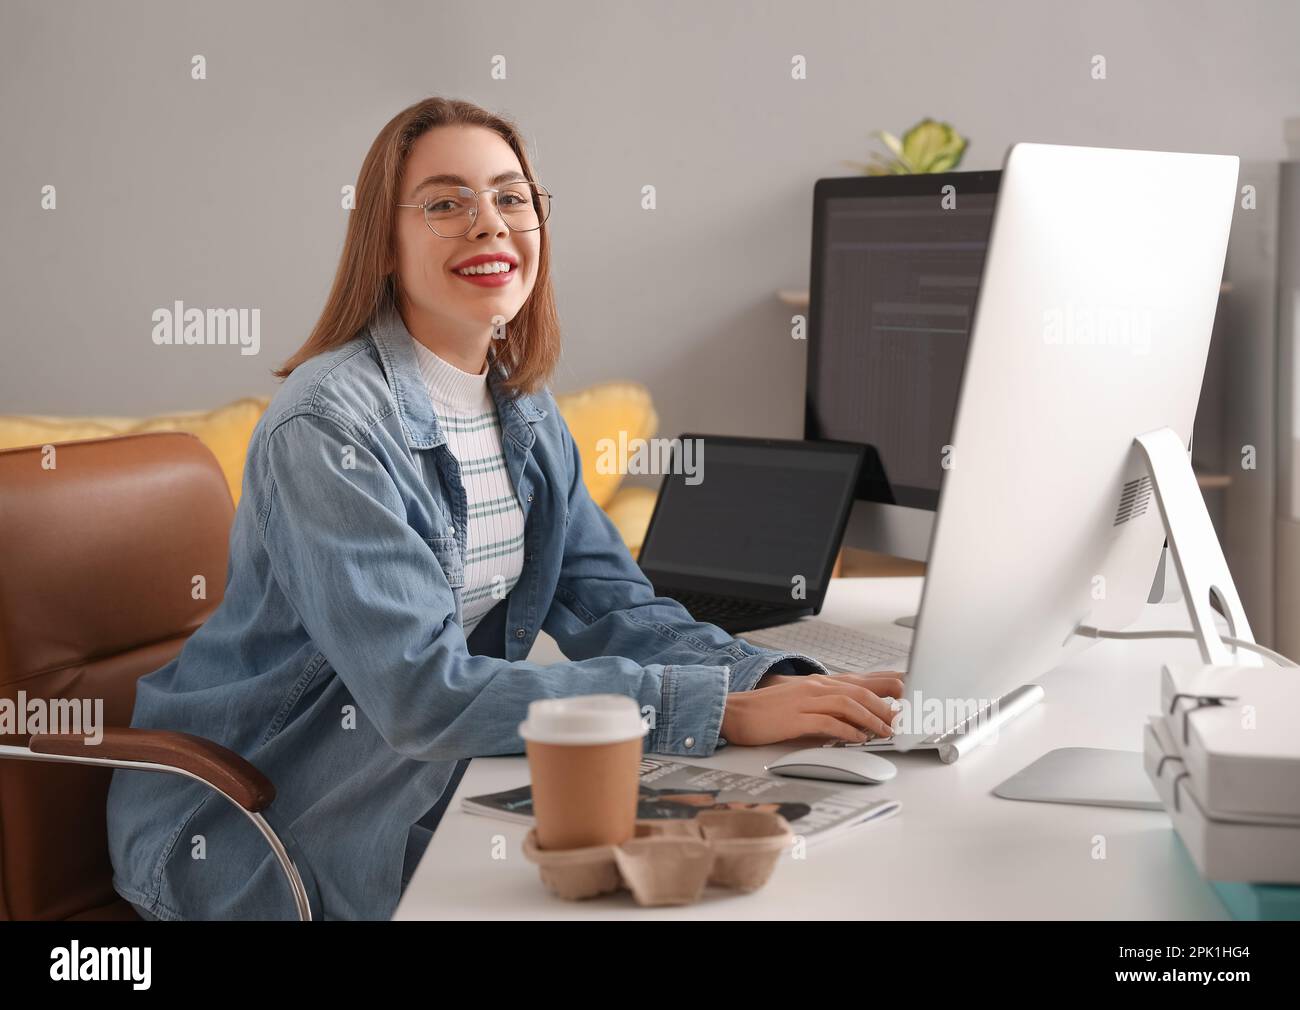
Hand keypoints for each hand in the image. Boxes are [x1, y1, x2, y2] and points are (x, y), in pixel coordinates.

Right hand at [719, 671, 905, 746]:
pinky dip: (846, 731)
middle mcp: (813, 687)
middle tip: (900, 718)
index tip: (903, 694)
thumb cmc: (766, 712)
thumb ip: (825, 710)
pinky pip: (827, 723)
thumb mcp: (801, 704)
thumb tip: (852, 724)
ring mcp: (804, 701)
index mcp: (816, 683)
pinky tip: (857, 739)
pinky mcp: (795, 718)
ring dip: (870, 718)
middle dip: (883, 704)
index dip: (882, 686)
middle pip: (857, 690)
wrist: (735, 712)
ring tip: (884, 731)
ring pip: (847, 704)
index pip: (857, 680)